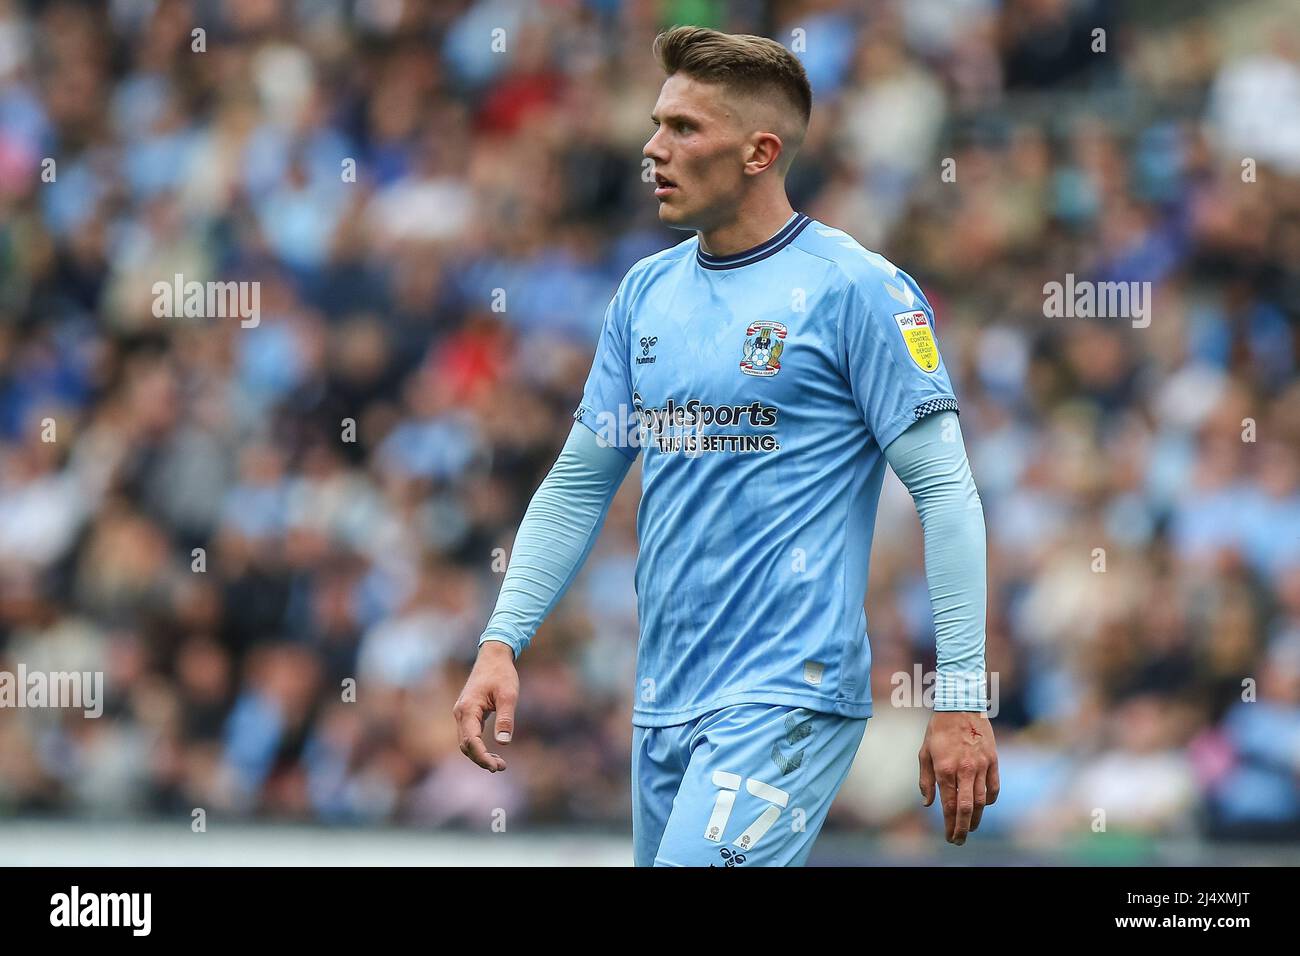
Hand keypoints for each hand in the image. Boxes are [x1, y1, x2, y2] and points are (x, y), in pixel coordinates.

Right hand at [453, 641, 518, 771]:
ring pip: (466, 742)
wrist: (493, 656)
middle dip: (481, 759)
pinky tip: (492, 753)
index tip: (496, 767)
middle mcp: (460, 713)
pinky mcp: (467, 713)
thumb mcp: (509, 695)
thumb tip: (504, 743)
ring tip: (499, 764)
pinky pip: (469, 735)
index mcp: (468, 709)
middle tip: (501, 767)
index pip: (471, 741)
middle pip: (466, 745)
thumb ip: (506, 718)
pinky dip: (479, 746)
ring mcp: (462, 713)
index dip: (482, 756)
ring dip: (480, 754)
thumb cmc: (502, 673)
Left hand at [918, 711, 998, 844]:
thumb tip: (928, 803)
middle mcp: (964, 769)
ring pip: (982, 801)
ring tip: (970, 828)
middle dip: (963, 829)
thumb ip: (926, 780)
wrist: (961, 705)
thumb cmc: (939, 729)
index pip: (949, 805)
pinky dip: (989, 800)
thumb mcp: (924, 752)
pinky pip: (994, 787)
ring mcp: (981, 765)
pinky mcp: (993, 760)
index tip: (948, 837)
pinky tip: (983, 806)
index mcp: (944, 768)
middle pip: (967, 809)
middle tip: (959, 841)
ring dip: (977, 818)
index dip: (950, 825)